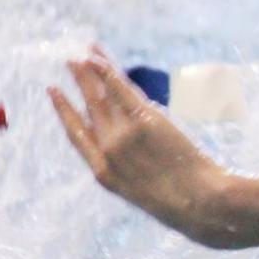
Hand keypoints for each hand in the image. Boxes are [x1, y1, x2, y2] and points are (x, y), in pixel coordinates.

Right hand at [47, 47, 234, 245]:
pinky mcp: (144, 122)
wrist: (203, 205)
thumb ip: (138, 171)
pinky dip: (109, 71)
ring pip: (101, 95)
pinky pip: (121, 90)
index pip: (77, 135)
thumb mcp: (150, 195)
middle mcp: (108, 152)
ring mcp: (124, 136)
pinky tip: (100, 57)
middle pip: (88, 108)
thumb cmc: (185, 205)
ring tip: (83, 53)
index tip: (54, 92)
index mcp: (104, 174)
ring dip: (91, 71)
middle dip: (79, 83)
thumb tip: (144, 153)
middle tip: (71, 61)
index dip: (64, 111)